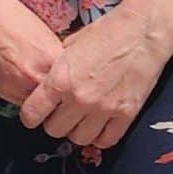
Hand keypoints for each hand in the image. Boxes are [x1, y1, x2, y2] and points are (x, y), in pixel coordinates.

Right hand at [0, 0, 66, 106]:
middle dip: (62, 94)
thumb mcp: (46, 34)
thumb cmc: (10, 16)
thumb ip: (57, 57)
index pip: (74, 81)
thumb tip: (66, 70)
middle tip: (62, 88)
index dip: (75, 81)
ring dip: (43, 98)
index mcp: (51, 58)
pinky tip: (25, 80)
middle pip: (60, 97)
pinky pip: (22, 101)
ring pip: (41, 105)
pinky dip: (27, 95)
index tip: (76, 81)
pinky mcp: (2, 90)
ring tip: (40, 83)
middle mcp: (34, 75)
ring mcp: (16, 85)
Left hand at [19, 6, 167, 148]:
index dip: (30, 116)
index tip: (33, 115)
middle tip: (58, 114)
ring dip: (76, 131)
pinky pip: (107, 140)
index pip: (32, 114)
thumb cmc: (105, 33)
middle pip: (54, 130)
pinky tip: (98, 126)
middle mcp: (79, 99)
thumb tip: (47, 81)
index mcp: (60, 80)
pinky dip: (100, 137)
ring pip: (79, 139)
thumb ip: (56, 69)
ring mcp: (104, 109)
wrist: (142, 33)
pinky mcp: (127, 114)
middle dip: (53, 123)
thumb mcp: (69, 46)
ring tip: (78, 120)